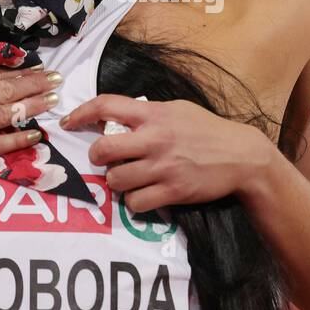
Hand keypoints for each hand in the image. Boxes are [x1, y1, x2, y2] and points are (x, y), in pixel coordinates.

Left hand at [62, 95, 273, 211]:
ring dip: (116, 182)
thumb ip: (149, 113)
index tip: (68, 122)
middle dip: (97, 157)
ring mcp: (164, 166)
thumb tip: (118, 117)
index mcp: (154, 114)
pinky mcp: (173, 191)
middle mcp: (155, 139)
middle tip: (105, 160)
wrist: (241, 156)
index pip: (106, 106)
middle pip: (103, 150)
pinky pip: (135, 202)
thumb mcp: (178, 109)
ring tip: (129, 179)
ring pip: (116, 180)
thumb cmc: (208, 130)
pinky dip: (134, 201)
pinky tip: (144, 195)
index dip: (80, 113)